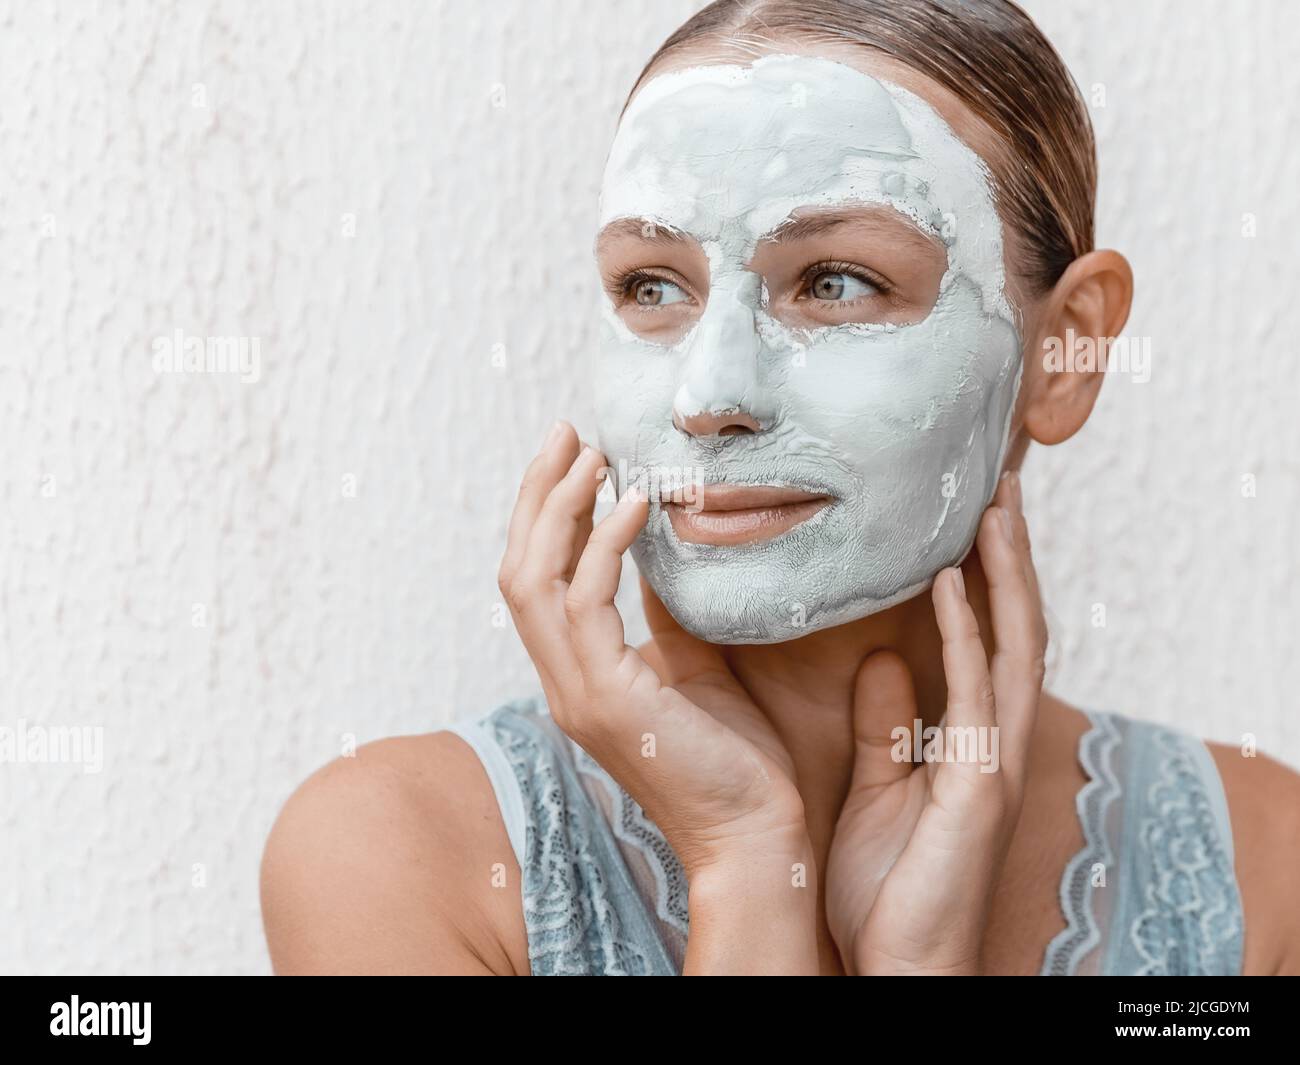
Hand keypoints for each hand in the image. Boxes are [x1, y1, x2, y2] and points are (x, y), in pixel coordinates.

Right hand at [497, 422, 809, 880]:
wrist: (756, 836)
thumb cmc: (733, 757)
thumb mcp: (692, 666)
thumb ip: (661, 614)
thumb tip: (657, 551)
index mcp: (579, 675)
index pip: (538, 581)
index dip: (547, 516)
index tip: (575, 458)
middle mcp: (563, 682)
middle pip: (518, 570)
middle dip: (537, 495)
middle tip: (566, 432)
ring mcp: (577, 693)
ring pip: (533, 582)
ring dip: (559, 508)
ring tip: (592, 452)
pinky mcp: (608, 700)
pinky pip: (585, 605)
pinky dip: (604, 546)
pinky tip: (636, 505)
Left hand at [824, 472, 1046, 974]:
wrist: (897, 966)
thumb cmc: (889, 887)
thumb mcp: (882, 785)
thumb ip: (890, 724)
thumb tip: (884, 658)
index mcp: (969, 738)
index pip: (988, 639)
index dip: (987, 577)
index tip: (969, 515)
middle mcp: (993, 739)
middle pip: (1016, 627)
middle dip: (1010, 557)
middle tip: (998, 485)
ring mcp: (993, 760)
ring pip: (1016, 646)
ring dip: (1005, 574)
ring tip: (992, 506)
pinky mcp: (979, 785)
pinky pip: (976, 694)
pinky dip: (969, 634)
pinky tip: (951, 583)